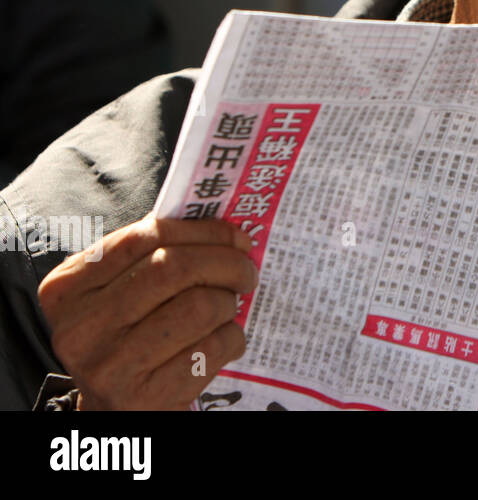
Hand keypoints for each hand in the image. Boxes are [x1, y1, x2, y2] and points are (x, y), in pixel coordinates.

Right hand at [37, 213, 258, 409]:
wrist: (112, 408)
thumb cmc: (126, 335)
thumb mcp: (119, 293)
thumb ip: (155, 256)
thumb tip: (225, 230)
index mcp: (68, 288)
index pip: (146, 236)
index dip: (203, 230)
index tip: (236, 236)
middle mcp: (81, 326)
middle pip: (176, 267)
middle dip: (226, 262)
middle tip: (247, 270)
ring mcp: (109, 365)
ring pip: (200, 306)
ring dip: (229, 302)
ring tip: (228, 307)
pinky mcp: (144, 396)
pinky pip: (214, 346)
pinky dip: (231, 337)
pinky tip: (222, 340)